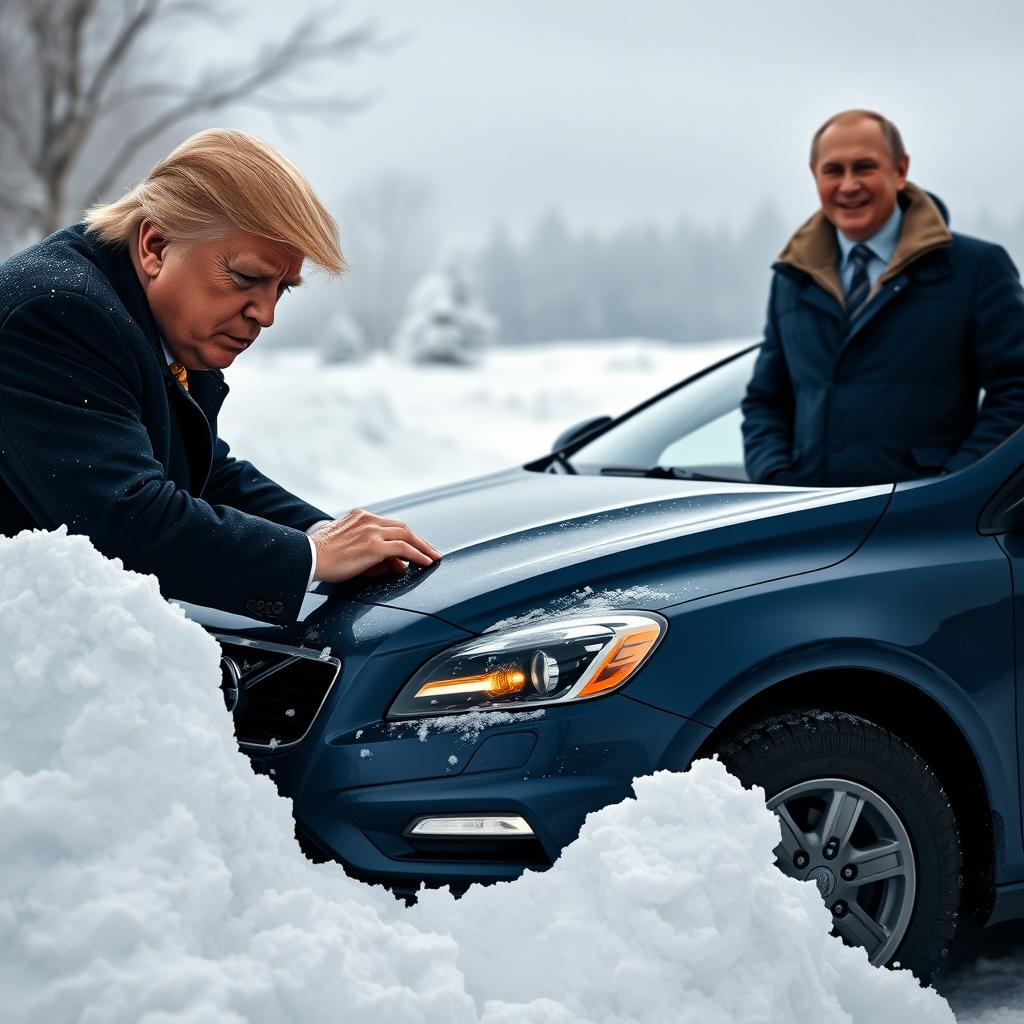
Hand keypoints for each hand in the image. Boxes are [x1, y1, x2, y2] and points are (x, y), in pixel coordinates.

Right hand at [311, 509, 440, 582]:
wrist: (307, 557)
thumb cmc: (321, 556)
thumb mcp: (348, 548)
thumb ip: (373, 553)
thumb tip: (398, 564)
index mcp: (359, 516)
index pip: (389, 524)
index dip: (405, 535)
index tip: (414, 544)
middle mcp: (367, 520)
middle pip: (402, 527)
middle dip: (418, 540)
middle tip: (429, 551)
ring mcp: (371, 531)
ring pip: (406, 535)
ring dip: (423, 547)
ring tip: (433, 558)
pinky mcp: (374, 545)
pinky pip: (404, 549)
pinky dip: (418, 555)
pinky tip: (426, 562)